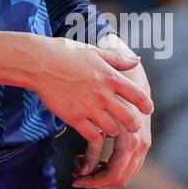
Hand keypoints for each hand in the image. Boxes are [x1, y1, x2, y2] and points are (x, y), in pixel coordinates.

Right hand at [27, 36, 153, 153]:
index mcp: (111, 77)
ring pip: (113, 130)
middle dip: (134, 124)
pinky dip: (96, 137)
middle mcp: (103, 95)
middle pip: (130, 119)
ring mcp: (89, 108)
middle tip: (132, 125)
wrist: (40, 63)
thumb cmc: (67, 54)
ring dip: (114, 131)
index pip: (138, 96)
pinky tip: (93, 131)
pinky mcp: (75, 118)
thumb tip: (137, 60)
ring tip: (110, 128)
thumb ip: (118, 58)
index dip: (146, 106)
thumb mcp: (95, 52)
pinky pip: (93, 136)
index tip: (146, 109)